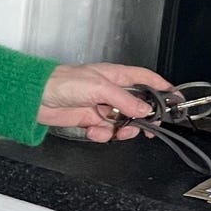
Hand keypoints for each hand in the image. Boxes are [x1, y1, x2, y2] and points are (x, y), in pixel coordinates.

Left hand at [39, 63, 171, 142]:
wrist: (35, 97)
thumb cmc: (62, 81)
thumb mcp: (99, 87)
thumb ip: (124, 100)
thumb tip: (144, 110)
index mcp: (115, 76)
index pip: (145, 79)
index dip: (161, 88)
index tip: (175, 99)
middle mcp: (109, 91)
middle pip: (136, 106)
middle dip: (142, 118)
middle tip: (147, 128)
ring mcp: (99, 106)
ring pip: (122, 122)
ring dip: (120, 130)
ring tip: (115, 131)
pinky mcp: (88, 120)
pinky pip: (104, 132)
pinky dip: (101, 135)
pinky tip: (94, 131)